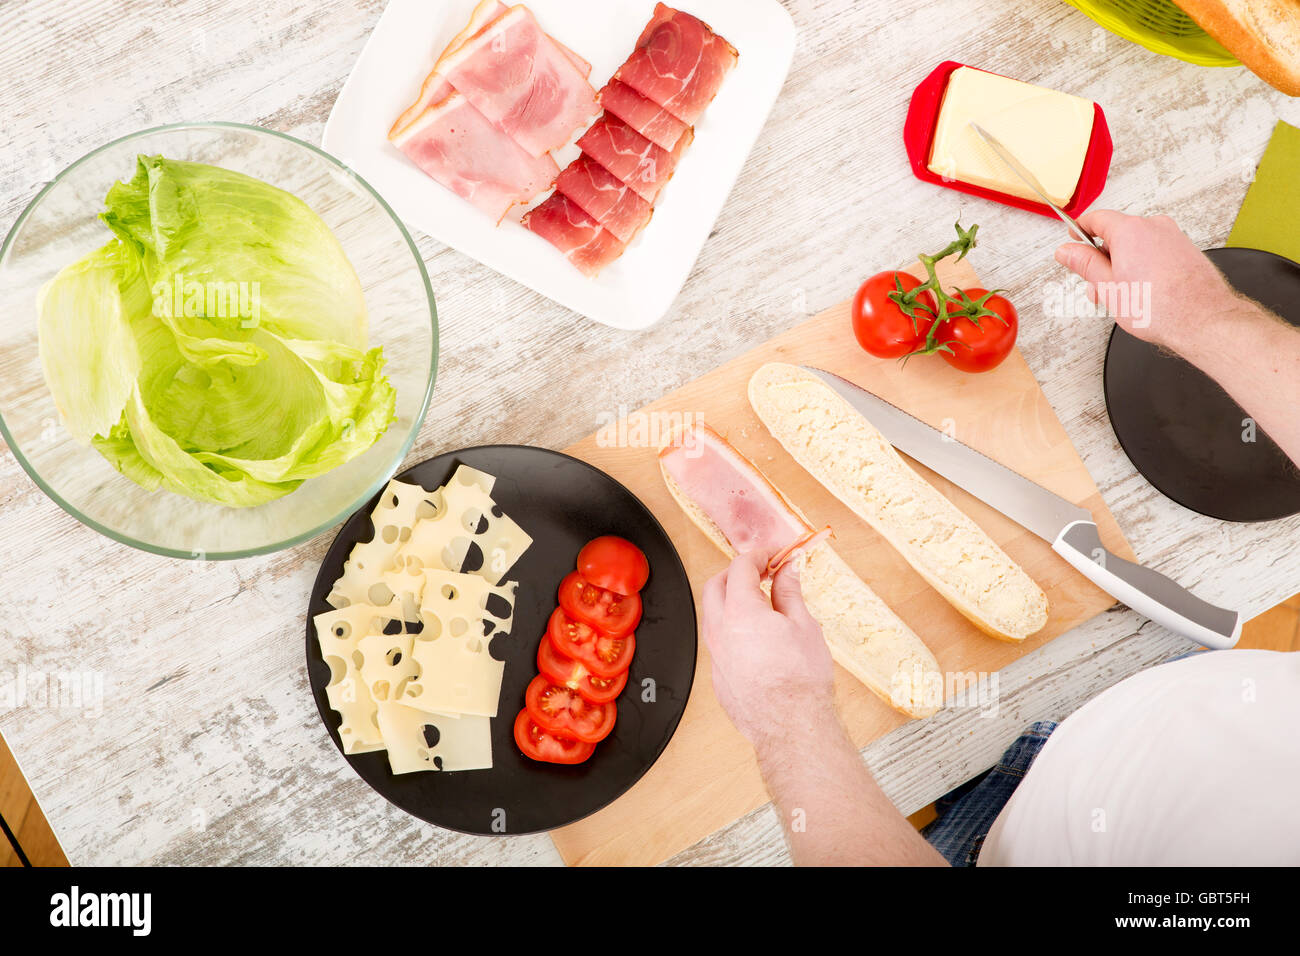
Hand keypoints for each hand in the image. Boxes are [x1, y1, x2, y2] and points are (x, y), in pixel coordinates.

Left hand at [699, 550, 832, 745]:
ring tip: (760, 604)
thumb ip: (789, 592)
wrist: (792, 726)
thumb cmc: (801, 680)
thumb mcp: (803, 625)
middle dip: (735, 573)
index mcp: (740, 612)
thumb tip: (788, 570)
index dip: (758, 556)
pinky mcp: (717, 677)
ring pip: (712, 615)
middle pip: (715, 585)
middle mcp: (719, 631)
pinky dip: (731, 629)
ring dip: (730, 600)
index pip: (740, 568)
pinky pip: (717, 642)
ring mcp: (715, 655)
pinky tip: (755, 637)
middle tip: (761, 573)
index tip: (772, 556)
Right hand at [1054, 211, 1236, 355]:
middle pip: (1117, 233)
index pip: (1097, 218)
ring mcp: (1173, 237)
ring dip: (1123, 264)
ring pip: (1137, 244)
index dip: (1080, 230)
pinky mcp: (1185, 249)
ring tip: (1123, 295)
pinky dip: (1144, 265)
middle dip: (1103, 257)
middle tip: (1097, 285)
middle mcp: (1154, 226)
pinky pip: (1155, 251)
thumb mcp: (1108, 287)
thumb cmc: (1160, 308)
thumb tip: (1067, 251)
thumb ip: (1085, 264)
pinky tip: (1143, 292)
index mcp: (1130, 230)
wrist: (1202, 320)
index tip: (1073, 239)